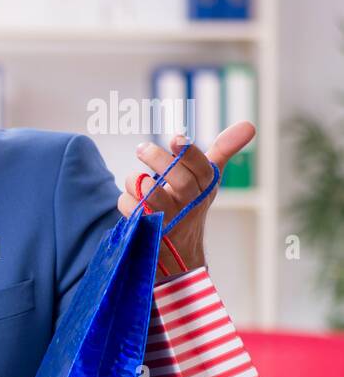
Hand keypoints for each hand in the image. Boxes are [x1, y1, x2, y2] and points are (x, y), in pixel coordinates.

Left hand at [117, 121, 256, 279]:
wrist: (177, 251)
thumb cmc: (190, 204)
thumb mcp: (207, 179)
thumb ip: (222, 150)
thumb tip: (249, 125)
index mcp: (204, 188)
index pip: (203, 169)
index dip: (190, 154)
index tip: (177, 138)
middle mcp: (189, 205)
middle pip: (181, 182)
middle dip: (160, 161)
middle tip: (142, 147)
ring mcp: (169, 220)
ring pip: (152, 197)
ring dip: (137, 182)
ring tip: (136, 177)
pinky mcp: (149, 233)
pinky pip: (133, 211)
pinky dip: (127, 201)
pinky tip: (131, 199)